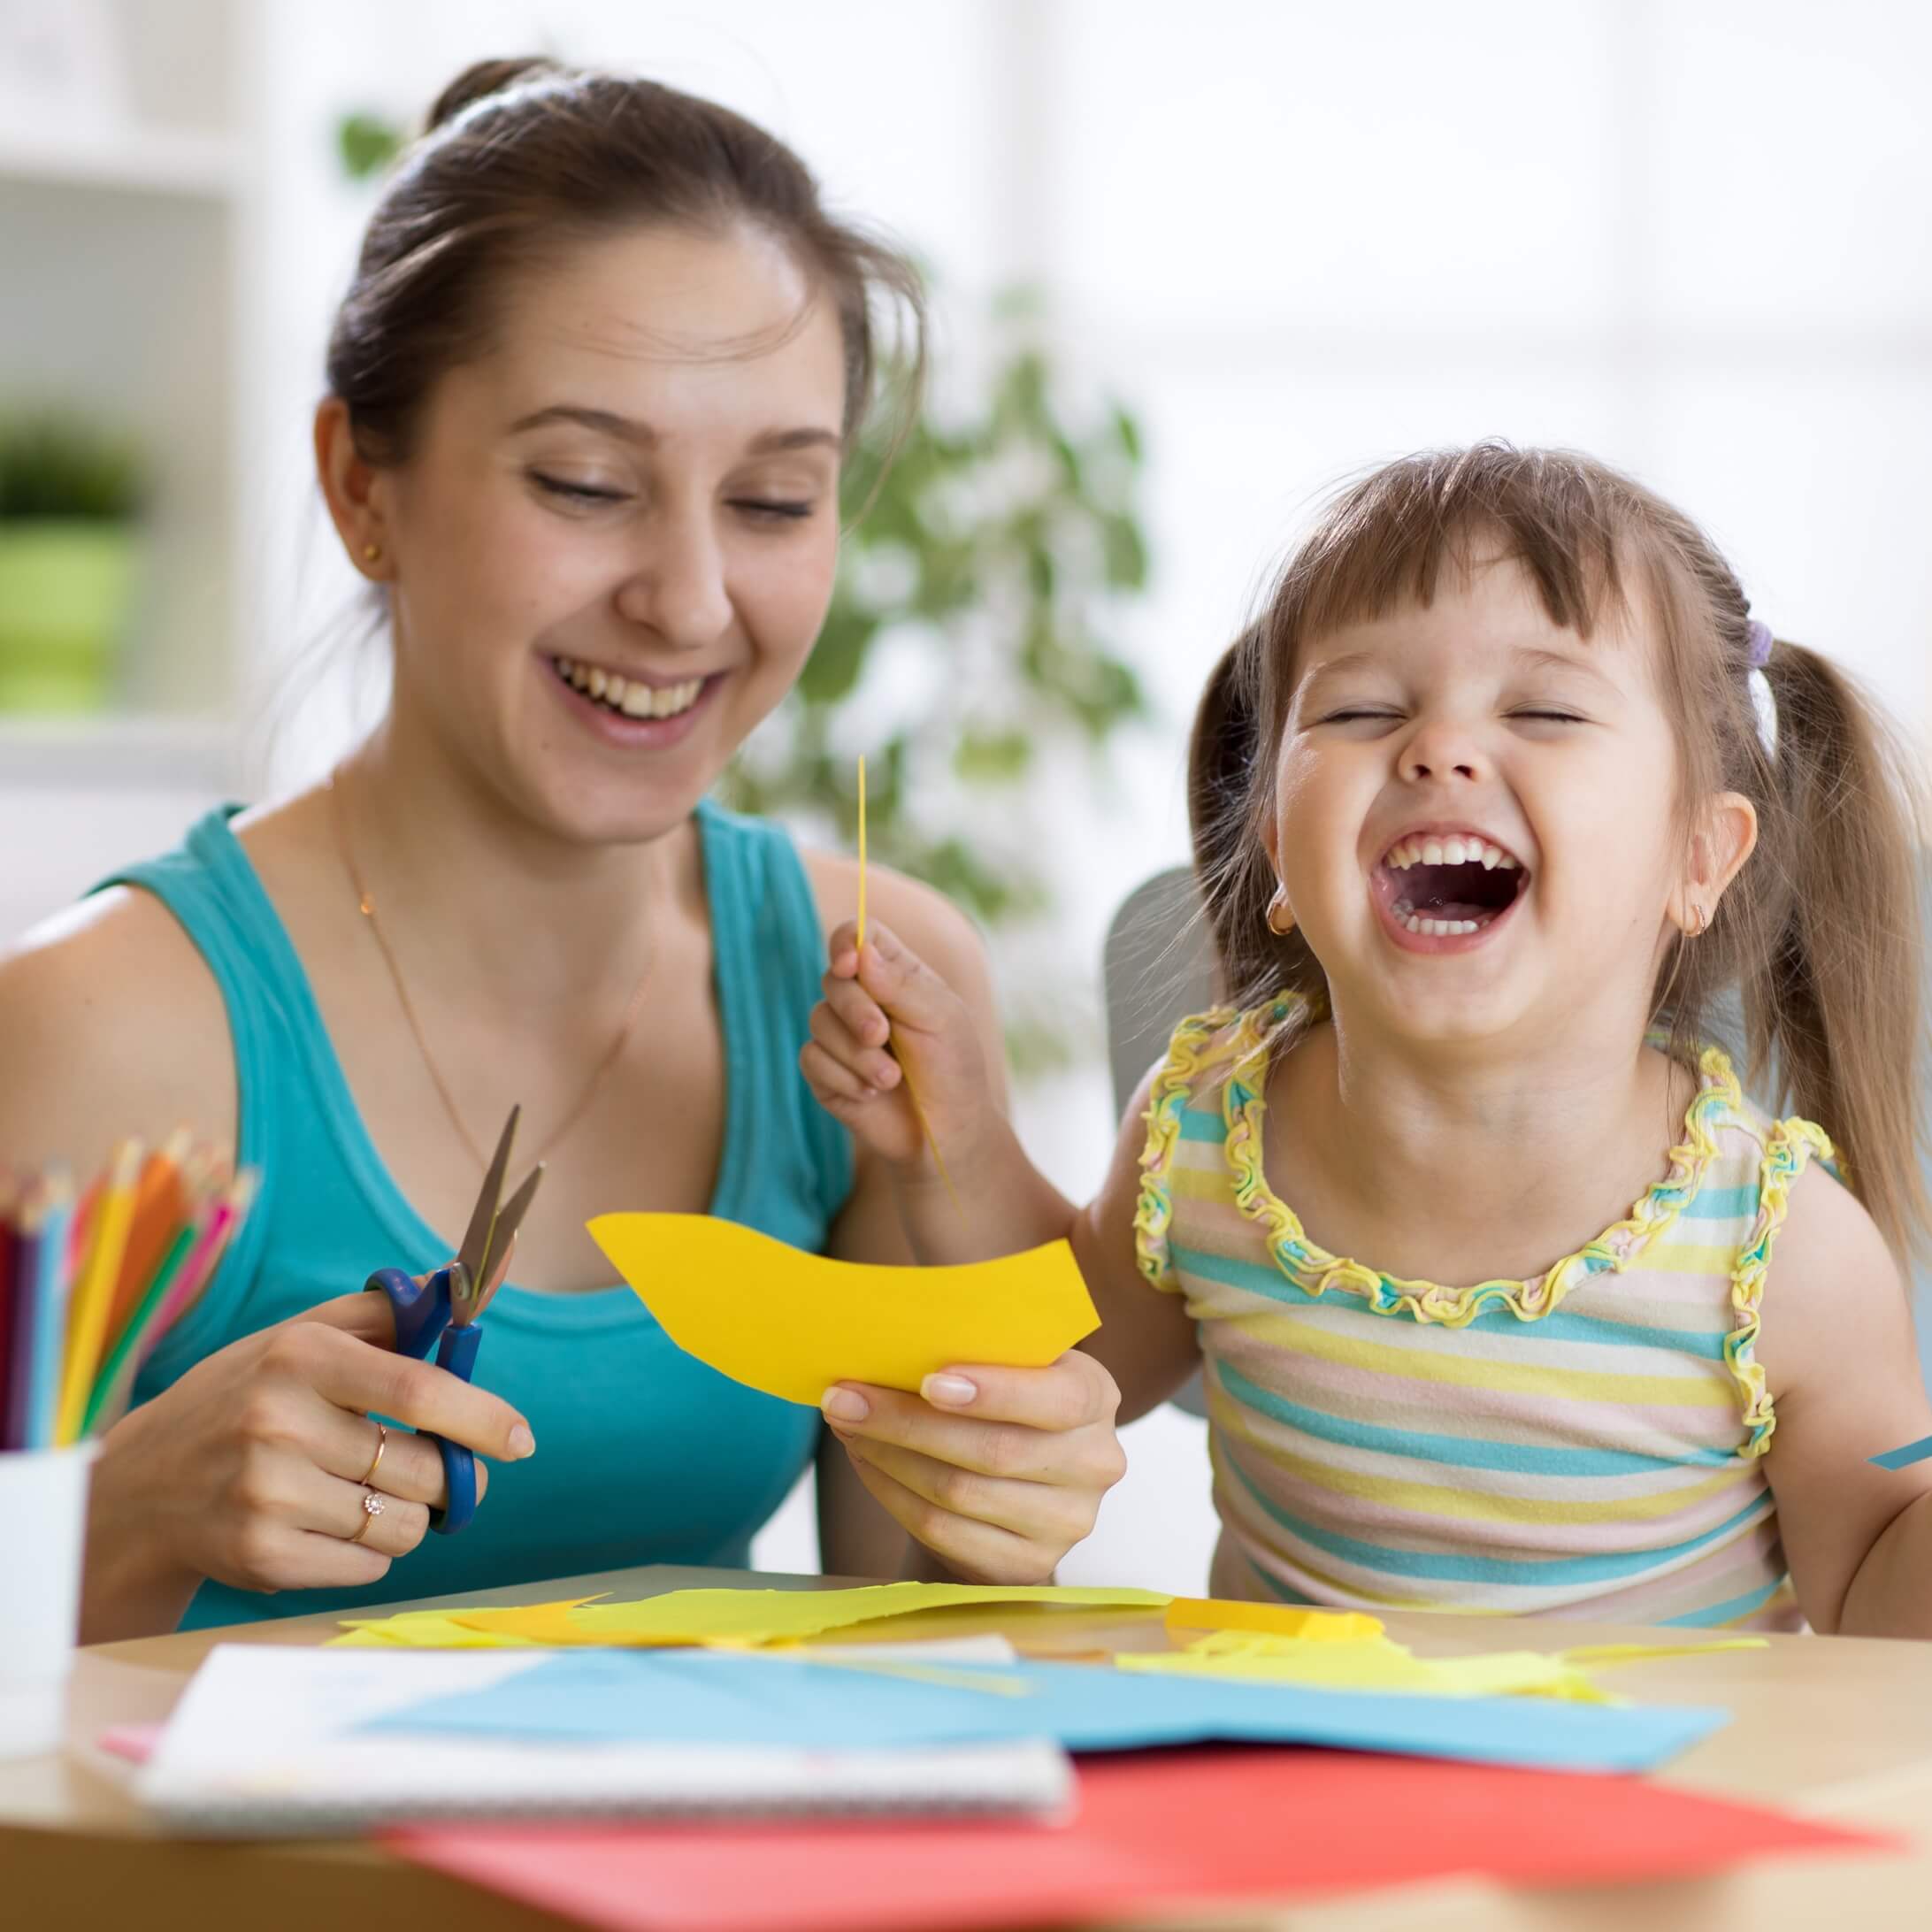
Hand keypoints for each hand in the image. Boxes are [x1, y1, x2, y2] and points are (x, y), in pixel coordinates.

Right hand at [82, 1288, 534, 1638]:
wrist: (145, 1487)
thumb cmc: (246, 1398)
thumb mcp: (300, 1338)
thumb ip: (383, 1314)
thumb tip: (459, 1284)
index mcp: (300, 1357)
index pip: (416, 1389)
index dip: (481, 1416)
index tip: (520, 1439)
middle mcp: (279, 1423)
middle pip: (421, 1469)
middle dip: (448, 1479)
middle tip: (438, 1474)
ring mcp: (266, 1494)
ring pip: (401, 1525)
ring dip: (407, 1517)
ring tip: (369, 1496)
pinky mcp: (261, 1556)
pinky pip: (368, 1566)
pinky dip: (370, 1552)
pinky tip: (332, 1525)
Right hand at [801, 918, 996, 1178]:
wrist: (945, 1133)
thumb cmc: (953, 1069)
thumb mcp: (941, 1019)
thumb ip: (901, 984)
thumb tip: (861, 952)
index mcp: (895, 975)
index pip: (858, 936)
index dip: (846, 943)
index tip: (849, 965)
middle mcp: (862, 998)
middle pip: (832, 980)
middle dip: (855, 1009)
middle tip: (881, 1036)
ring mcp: (840, 1034)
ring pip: (819, 1021)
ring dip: (856, 1054)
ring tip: (891, 1079)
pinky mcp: (825, 1071)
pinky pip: (811, 1059)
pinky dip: (843, 1078)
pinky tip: (870, 1094)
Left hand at [821, 1350, 1126, 1583]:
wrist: (1020, 1483)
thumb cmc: (1006, 1401)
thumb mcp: (1014, 1362)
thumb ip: (978, 1342)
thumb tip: (896, 1328)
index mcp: (1097, 1396)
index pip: (1057, 1399)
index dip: (994, 1392)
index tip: (929, 1380)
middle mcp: (1095, 1463)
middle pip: (993, 1450)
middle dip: (907, 1422)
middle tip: (844, 1397)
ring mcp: (1066, 1522)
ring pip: (959, 1493)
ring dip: (889, 1456)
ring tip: (847, 1424)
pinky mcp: (1028, 1566)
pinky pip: (943, 1531)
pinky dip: (893, 1494)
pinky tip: (867, 1462)